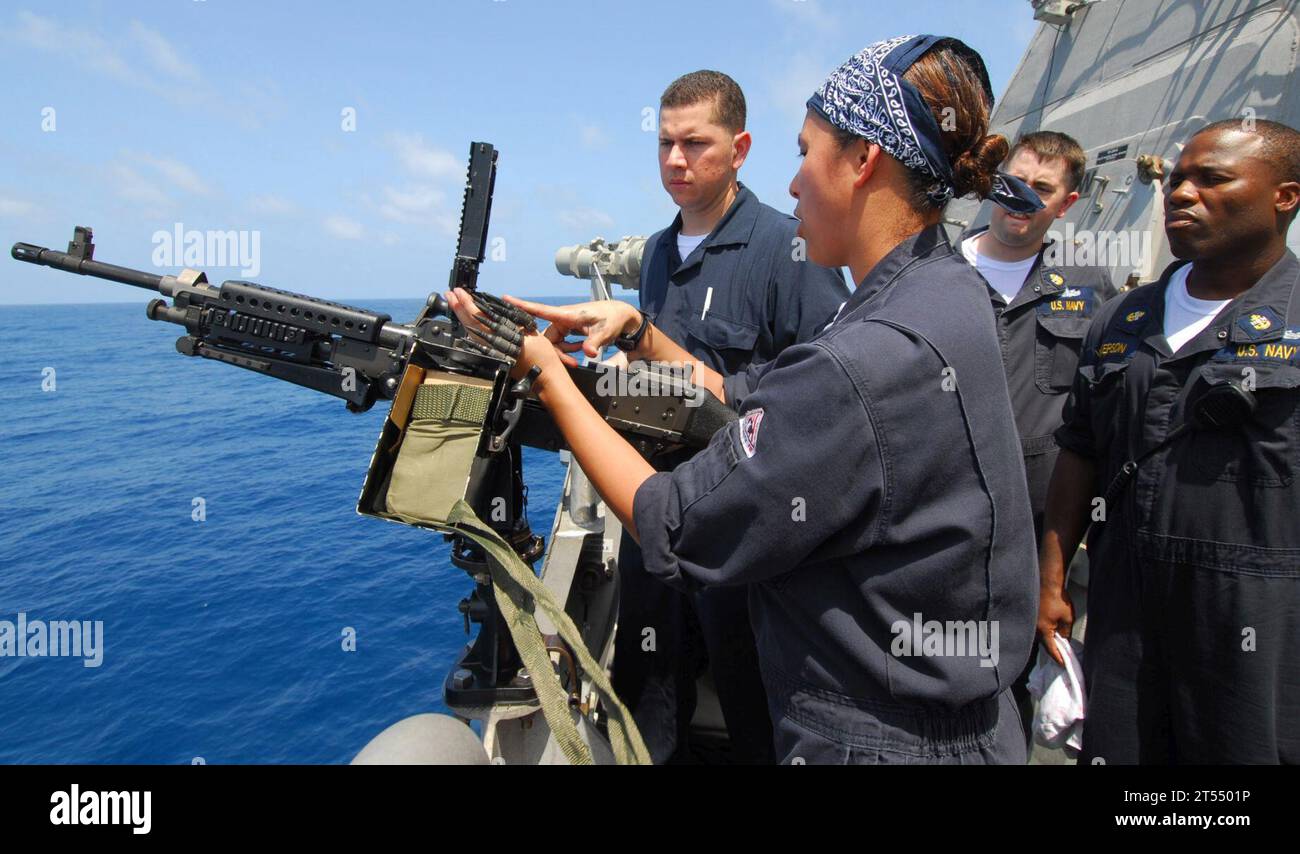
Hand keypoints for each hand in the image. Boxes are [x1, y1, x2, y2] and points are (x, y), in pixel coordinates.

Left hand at [445, 288, 563, 384]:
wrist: (544, 375)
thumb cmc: (543, 353)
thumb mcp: (532, 330)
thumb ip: (517, 318)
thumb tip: (501, 304)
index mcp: (509, 330)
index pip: (485, 313)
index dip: (472, 302)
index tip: (464, 292)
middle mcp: (500, 340)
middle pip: (475, 321)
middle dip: (462, 306)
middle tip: (452, 293)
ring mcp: (495, 351)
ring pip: (473, 331)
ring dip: (461, 317)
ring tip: (453, 304)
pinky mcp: (494, 359)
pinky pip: (478, 345)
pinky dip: (469, 333)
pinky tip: (462, 326)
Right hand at [502, 296, 641, 360]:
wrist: (621, 317)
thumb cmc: (613, 318)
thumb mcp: (606, 331)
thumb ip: (595, 342)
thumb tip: (587, 353)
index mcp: (567, 314)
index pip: (540, 310)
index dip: (522, 305)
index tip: (505, 299)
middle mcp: (563, 318)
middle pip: (547, 337)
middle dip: (555, 352)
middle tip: (572, 363)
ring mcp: (565, 324)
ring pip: (553, 342)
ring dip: (562, 352)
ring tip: (578, 358)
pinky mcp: (569, 329)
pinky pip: (560, 342)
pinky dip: (567, 350)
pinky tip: (579, 351)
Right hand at [1036, 585, 1074, 667]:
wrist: (1047, 582)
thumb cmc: (1058, 598)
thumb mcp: (1067, 618)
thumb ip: (1066, 632)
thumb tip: (1064, 640)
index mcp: (1043, 630)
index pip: (1051, 649)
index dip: (1058, 658)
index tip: (1063, 664)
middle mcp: (1034, 628)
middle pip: (1044, 644)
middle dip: (1053, 649)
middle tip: (1062, 655)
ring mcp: (1031, 621)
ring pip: (1040, 636)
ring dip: (1048, 639)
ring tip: (1058, 642)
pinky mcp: (1031, 615)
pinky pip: (1037, 628)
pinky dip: (1045, 631)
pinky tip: (1051, 630)